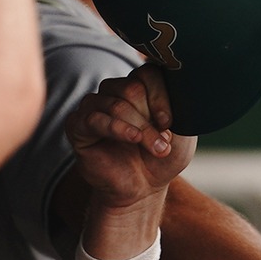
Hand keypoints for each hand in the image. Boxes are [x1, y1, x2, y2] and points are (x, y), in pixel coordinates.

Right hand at [64, 66, 193, 209]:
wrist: (144, 187)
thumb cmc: (163, 155)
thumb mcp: (183, 129)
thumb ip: (183, 104)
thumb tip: (183, 84)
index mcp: (138, 85)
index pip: (147, 72)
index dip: (161, 96)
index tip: (171, 121)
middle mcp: (113, 91)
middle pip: (132, 88)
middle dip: (151, 117)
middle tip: (164, 139)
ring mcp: (93, 106)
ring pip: (116, 105)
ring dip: (141, 130)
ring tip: (157, 149)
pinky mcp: (77, 125)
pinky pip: (94, 119)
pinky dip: (118, 129)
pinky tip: (133, 139)